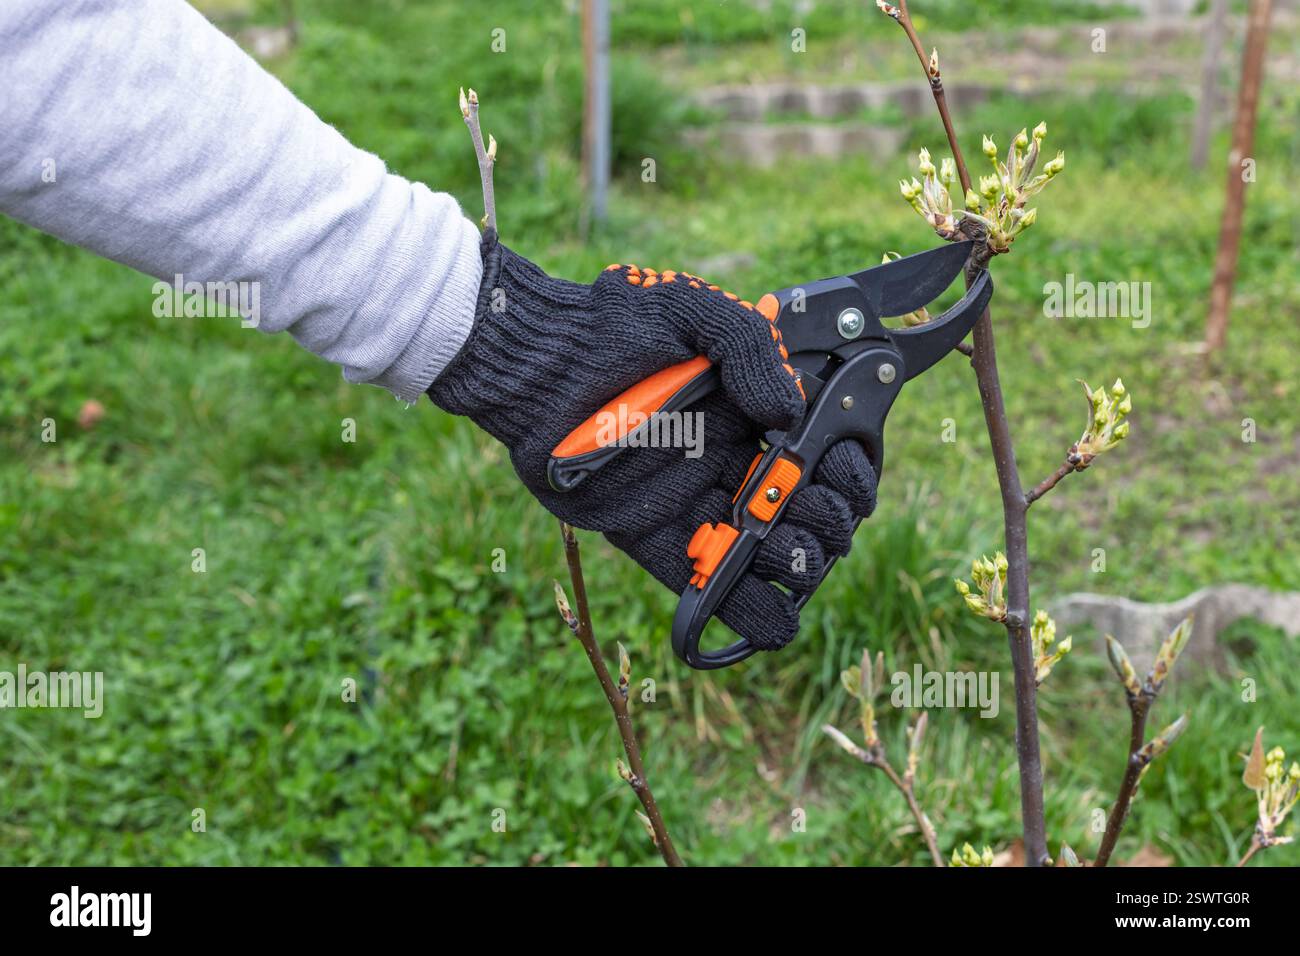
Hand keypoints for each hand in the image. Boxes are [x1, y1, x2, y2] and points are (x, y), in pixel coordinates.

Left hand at [429, 230, 877, 650]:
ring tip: (795, 562)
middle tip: (821, 517)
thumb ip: (753, 349)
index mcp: (750, 409)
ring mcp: (690, 498)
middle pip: (799, 507)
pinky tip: (775, 625)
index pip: (819, 448)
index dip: (845, 467)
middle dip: (825, 521)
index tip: (847, 470)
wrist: (538, 358)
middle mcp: (728, 458)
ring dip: (791, 565)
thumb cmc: (615, 323)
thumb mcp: (695, 310)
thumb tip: (790, 413)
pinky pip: (699, 576)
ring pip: (759, 548)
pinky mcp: (649, 530)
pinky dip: (738, 607)